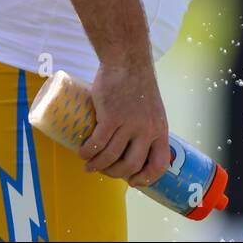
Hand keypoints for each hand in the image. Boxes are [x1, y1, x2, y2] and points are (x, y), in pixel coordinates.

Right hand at [79, 59, 170, 186]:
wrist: (127, 60)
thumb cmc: (137, 84)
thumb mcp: (152, 109)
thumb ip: (147, 127)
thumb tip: (134, 149)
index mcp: (159, 129)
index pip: (159, 164)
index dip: (146, 178)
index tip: (133, 181)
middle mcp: (147, 129)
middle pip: (131, 165)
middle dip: (115, 174)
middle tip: (104, 170)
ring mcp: (129, 124)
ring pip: (111, 157)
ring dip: (97, 166)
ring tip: (89, 165)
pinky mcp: (111, 117)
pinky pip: (97, 144)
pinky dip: (87, 152)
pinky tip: (82, 152)